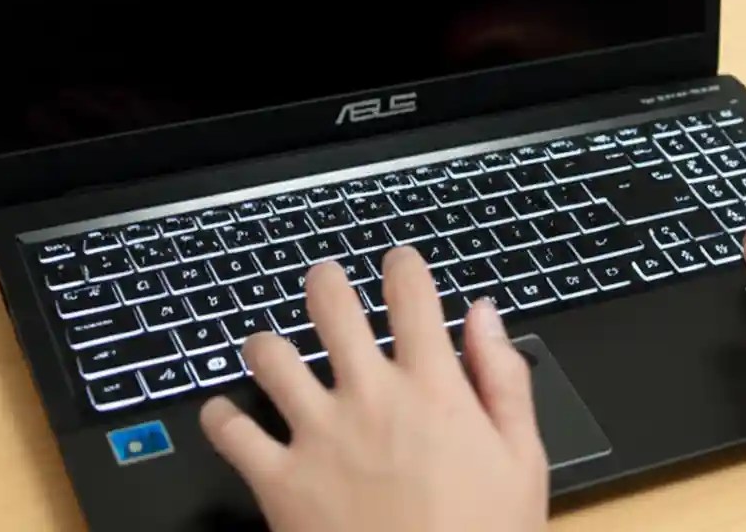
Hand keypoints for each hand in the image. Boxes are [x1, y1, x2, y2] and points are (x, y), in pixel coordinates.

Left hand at [199, 247, 548, 531]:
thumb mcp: (523, 459)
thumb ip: (503, 378)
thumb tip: (483, 315)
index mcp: (433, 387)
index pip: (411, 292)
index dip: (402, 265)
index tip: (397, 264)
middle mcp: (370, 396)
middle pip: (331, 303)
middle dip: (325, 282)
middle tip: (325, 285)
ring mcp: (319, 435)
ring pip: (270, 354)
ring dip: (268, 346)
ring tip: (272, 352)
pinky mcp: (279, 481)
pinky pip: (230, 431)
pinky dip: (222, 418)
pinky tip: (229, 418)